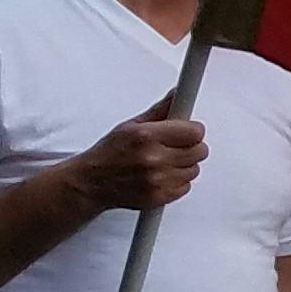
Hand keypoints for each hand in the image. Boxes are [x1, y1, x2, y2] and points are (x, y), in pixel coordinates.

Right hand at [70, 109, 206, 214]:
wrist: (90, 182)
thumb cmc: (109, 153)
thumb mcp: (131, 125)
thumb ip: (160, 110)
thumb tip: (177, 94)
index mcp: (146, 136)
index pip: (195, 131)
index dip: (192, 130)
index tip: (186, 130)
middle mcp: (153, 159)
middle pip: (200, 151)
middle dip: (190, 147)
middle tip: (174, 146)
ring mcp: (157, 180)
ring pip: (194, 169)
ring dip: (184, 165)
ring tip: (164, 162)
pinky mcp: (159, 197)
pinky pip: (186, 187)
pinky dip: (177, 182)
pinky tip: (161, 176)